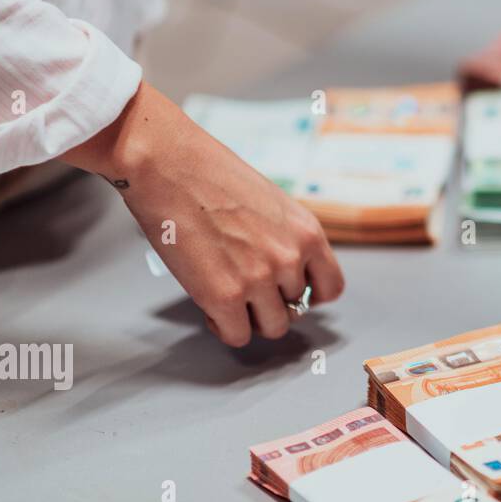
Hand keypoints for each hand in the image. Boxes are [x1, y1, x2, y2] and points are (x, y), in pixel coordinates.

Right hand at [63, 82, 344, 346]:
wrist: (169, 166)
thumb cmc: (213, 177)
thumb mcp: (273, 204)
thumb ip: (287, 239)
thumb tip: (287, 273)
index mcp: (308, 233)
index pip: (331, 288)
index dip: (309, 295)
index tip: (289, 292)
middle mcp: (290, 258)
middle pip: (296, 310)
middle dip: (271, 303)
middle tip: (245, 287)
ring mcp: (258, 279)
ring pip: (271, 328)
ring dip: (250, 318)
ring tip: (228, 295)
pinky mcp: (223, 296)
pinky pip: (236, 335)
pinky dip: (223, 326)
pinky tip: (210, 305)